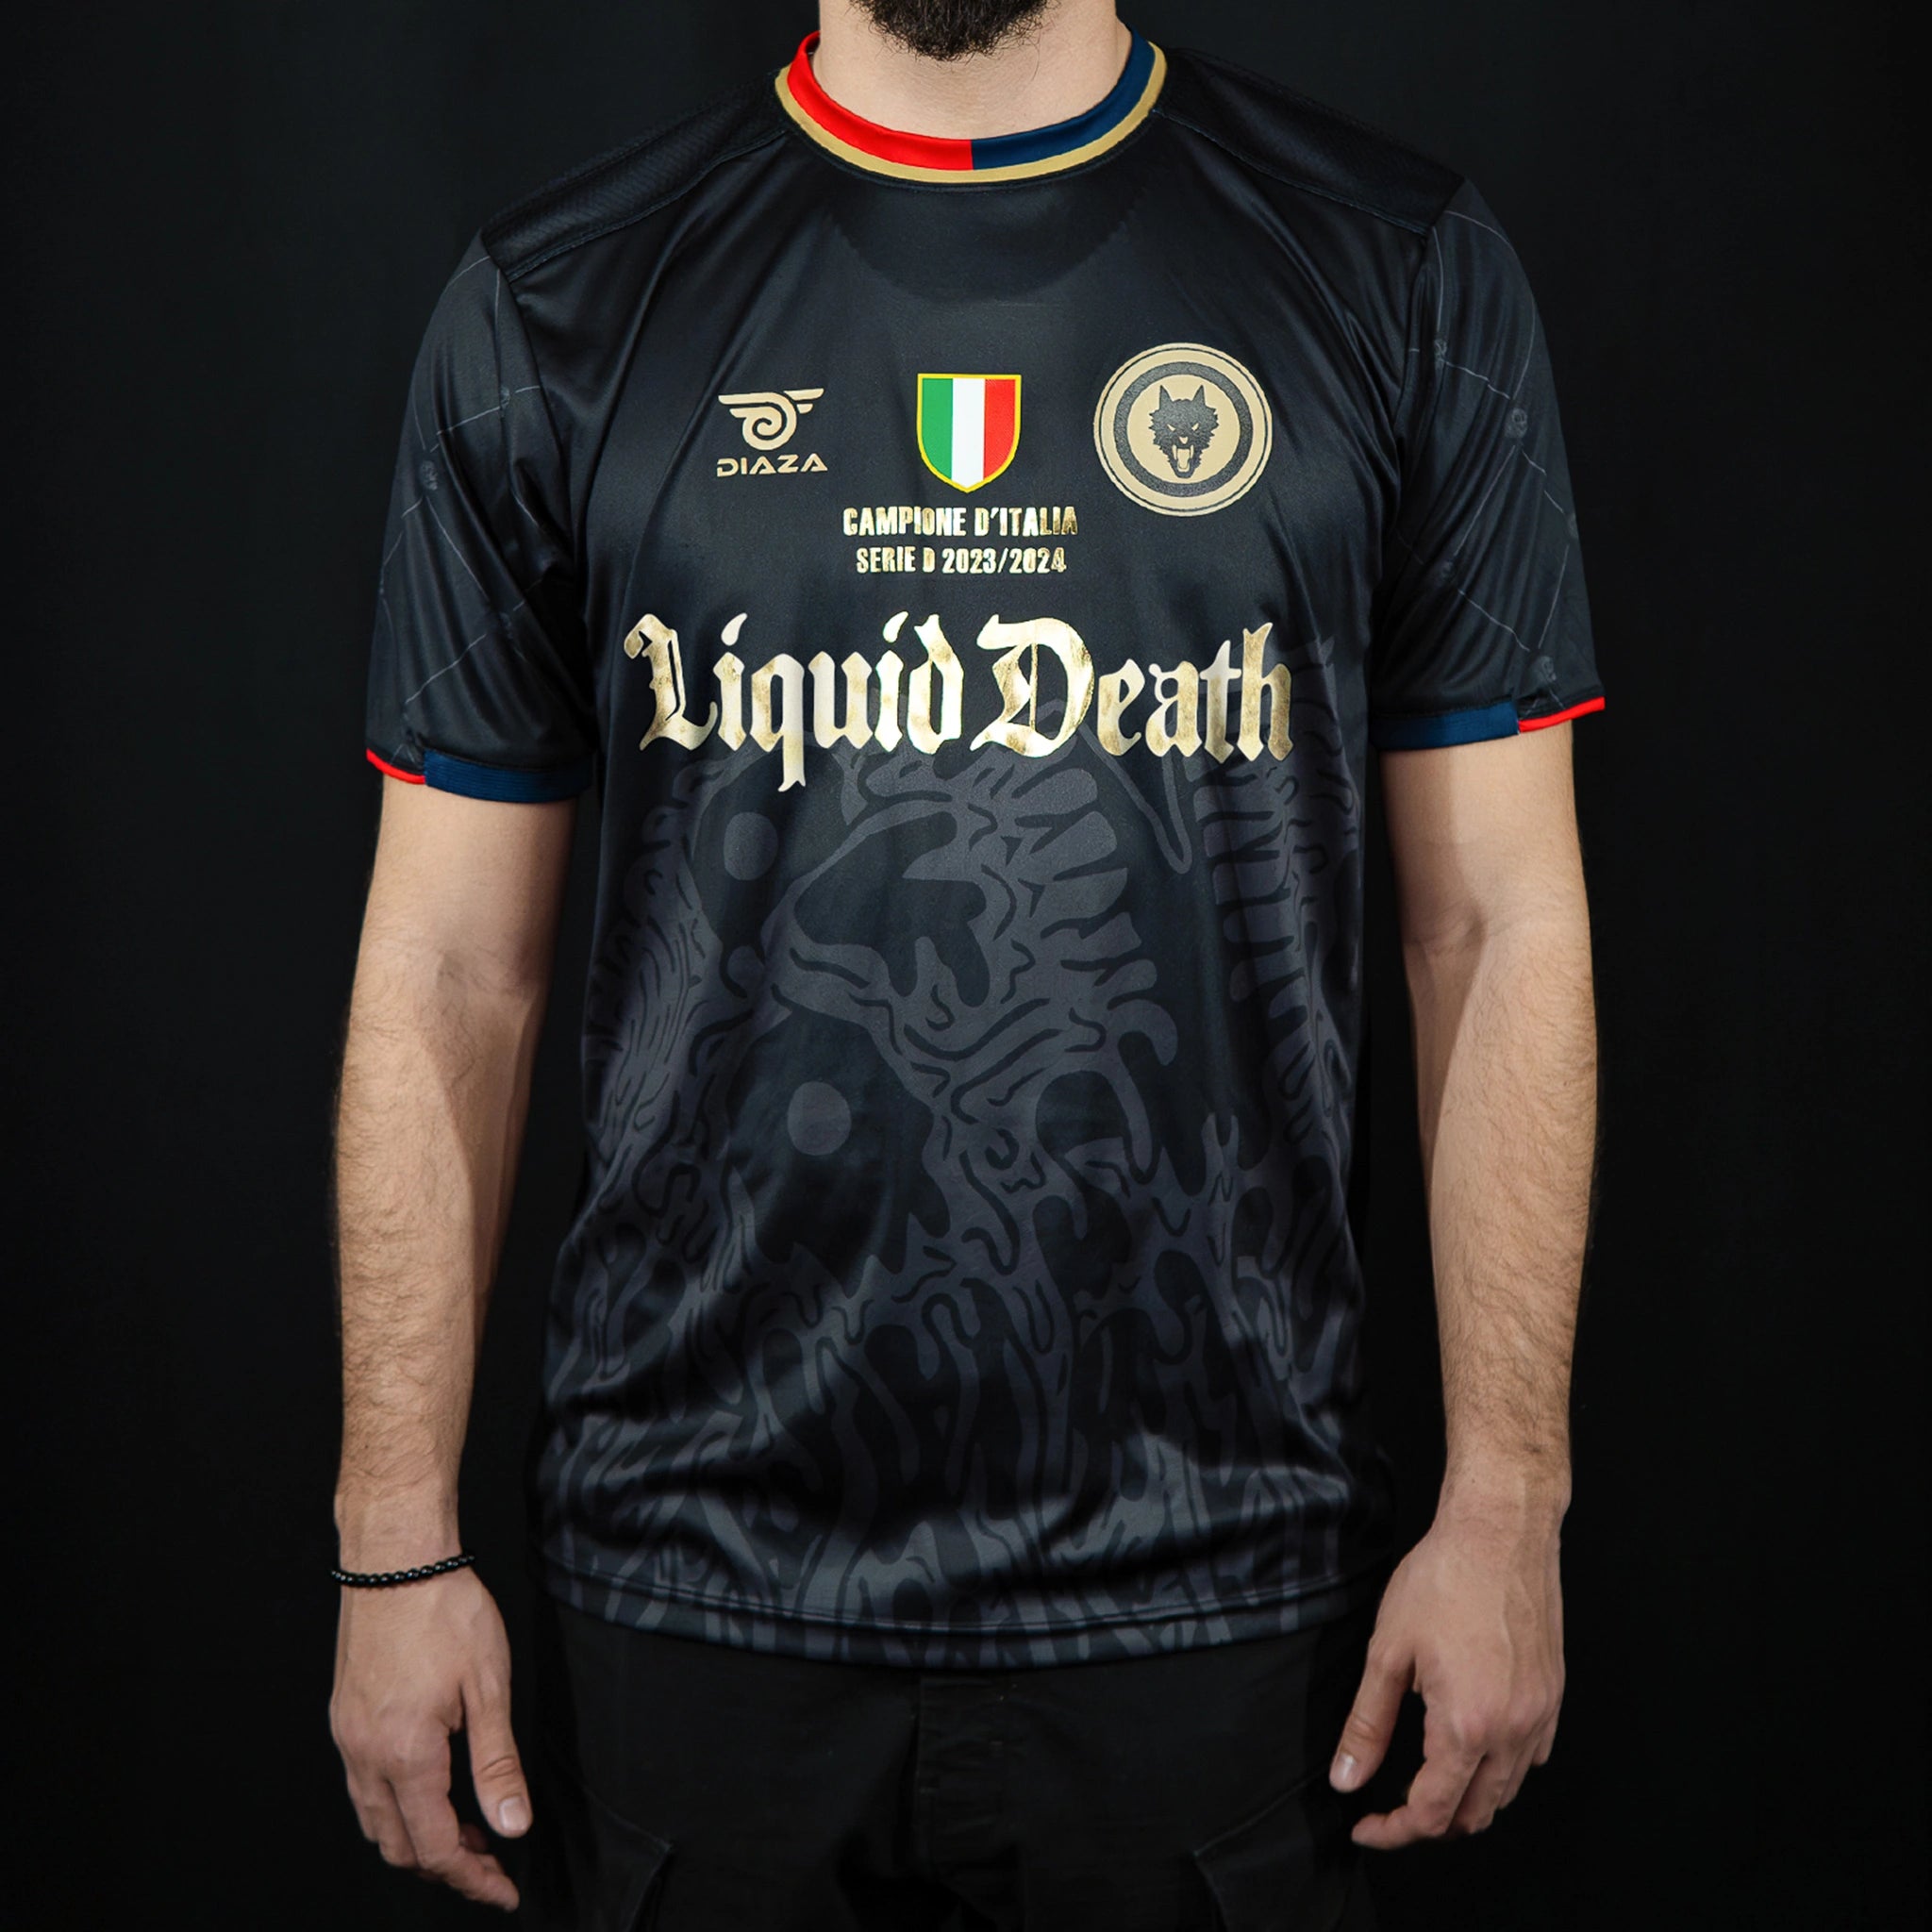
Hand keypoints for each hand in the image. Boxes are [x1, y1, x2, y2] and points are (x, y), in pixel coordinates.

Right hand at [329, 1564, 531, 1908]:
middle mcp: (365, 1756)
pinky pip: (363, 1788)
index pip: (437, 1847)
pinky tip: (430, 1789)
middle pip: (400, 1847)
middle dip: (447, 1865)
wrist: (396, 1558)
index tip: (503, 1890)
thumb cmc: (445, 1610)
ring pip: (376, 1822)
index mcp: (405, 1755)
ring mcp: (348, 1738)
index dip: (474, 1877)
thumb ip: (496, 1763)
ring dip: (418, 1839)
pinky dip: (396, 1807)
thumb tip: (513, 1825)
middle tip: (492, 1861)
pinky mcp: (345, 1718)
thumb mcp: (488, 1687)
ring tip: (467, 1829)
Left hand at [1328, 1482, 1564, 1844]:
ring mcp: (1539, 1716)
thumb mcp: (1388, 1651)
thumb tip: (1348, 1779)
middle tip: (1390, 1806)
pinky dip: (1499, 1771)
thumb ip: (1367, 1724)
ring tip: (1426, 1779)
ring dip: (1466, 1800)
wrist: (1500, 1532)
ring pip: (1506, 1793)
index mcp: (1468, 1726)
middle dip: (1430, 1823)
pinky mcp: (1552, 1697)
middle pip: (1475, 1815)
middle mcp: (1513, 1732)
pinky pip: (1530, 1759)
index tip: (1366, 1826)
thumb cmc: (1444, 1579)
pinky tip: (1471, 1745)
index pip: (1432, 1813)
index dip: (1394, 1831)